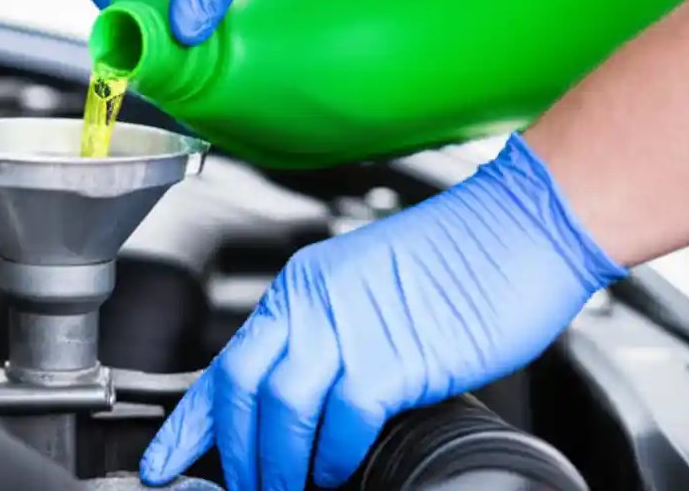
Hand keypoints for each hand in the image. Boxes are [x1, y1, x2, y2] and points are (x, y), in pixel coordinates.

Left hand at [139, 134, 626, 489]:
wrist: (523, 223)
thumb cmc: (461, 258)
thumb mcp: (369, 290)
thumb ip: (329, 337)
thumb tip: (303, 404)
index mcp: (301, 287)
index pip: (225, 363)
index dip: (188, 424)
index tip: (164, 462)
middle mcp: (314, 304)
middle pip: (241, 392)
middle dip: (235, 455)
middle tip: (245, 488)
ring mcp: (350, 328)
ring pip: (280, 413)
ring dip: (279, 465)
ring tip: (289, 489)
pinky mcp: (394, 357)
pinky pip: (342, 423)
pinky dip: (333, 457)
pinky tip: (339, 469)